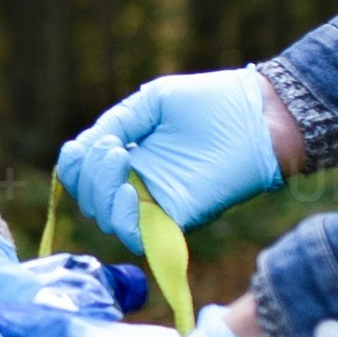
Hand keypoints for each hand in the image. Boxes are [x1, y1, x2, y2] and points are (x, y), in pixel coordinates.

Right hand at [57, 68, 295, 246]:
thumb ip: (118, 123)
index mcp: (126, 152)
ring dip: (103, 195)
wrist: (259, 116)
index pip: (79, 171)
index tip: (102, 143)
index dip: (77, 164)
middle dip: (90, 177)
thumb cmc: (214, 101)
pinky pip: (139, 235)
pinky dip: (124, 222)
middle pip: (88, 197)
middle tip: (115, 152)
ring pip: (106, 217)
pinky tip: (132, 194)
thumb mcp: (154, 102)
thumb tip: (90, 152)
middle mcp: (136, 181)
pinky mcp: (178, 218)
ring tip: (122, 164)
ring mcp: (156, 201)